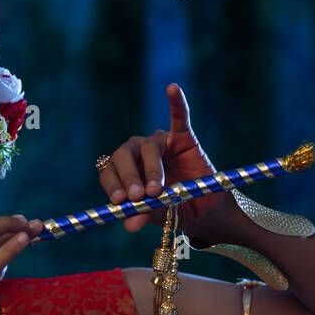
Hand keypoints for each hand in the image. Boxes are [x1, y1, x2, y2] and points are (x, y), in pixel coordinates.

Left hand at [97, 83, 243, 246]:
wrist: (205, 210)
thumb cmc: (175, 210)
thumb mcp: (158, 215)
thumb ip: (144, 215)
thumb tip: (128, 226)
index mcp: (125, 171)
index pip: (109, 171)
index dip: (112, 185)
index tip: (120, 202)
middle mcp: (138, 153)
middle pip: (124, 155)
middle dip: (129, 177)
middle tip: (138, 197)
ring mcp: (161, 143)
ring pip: (148, 148)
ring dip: (151, 170)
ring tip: (156, 191)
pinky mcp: (183, 137)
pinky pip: (180, 117)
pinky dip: (176, 103)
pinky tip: (172, 89)